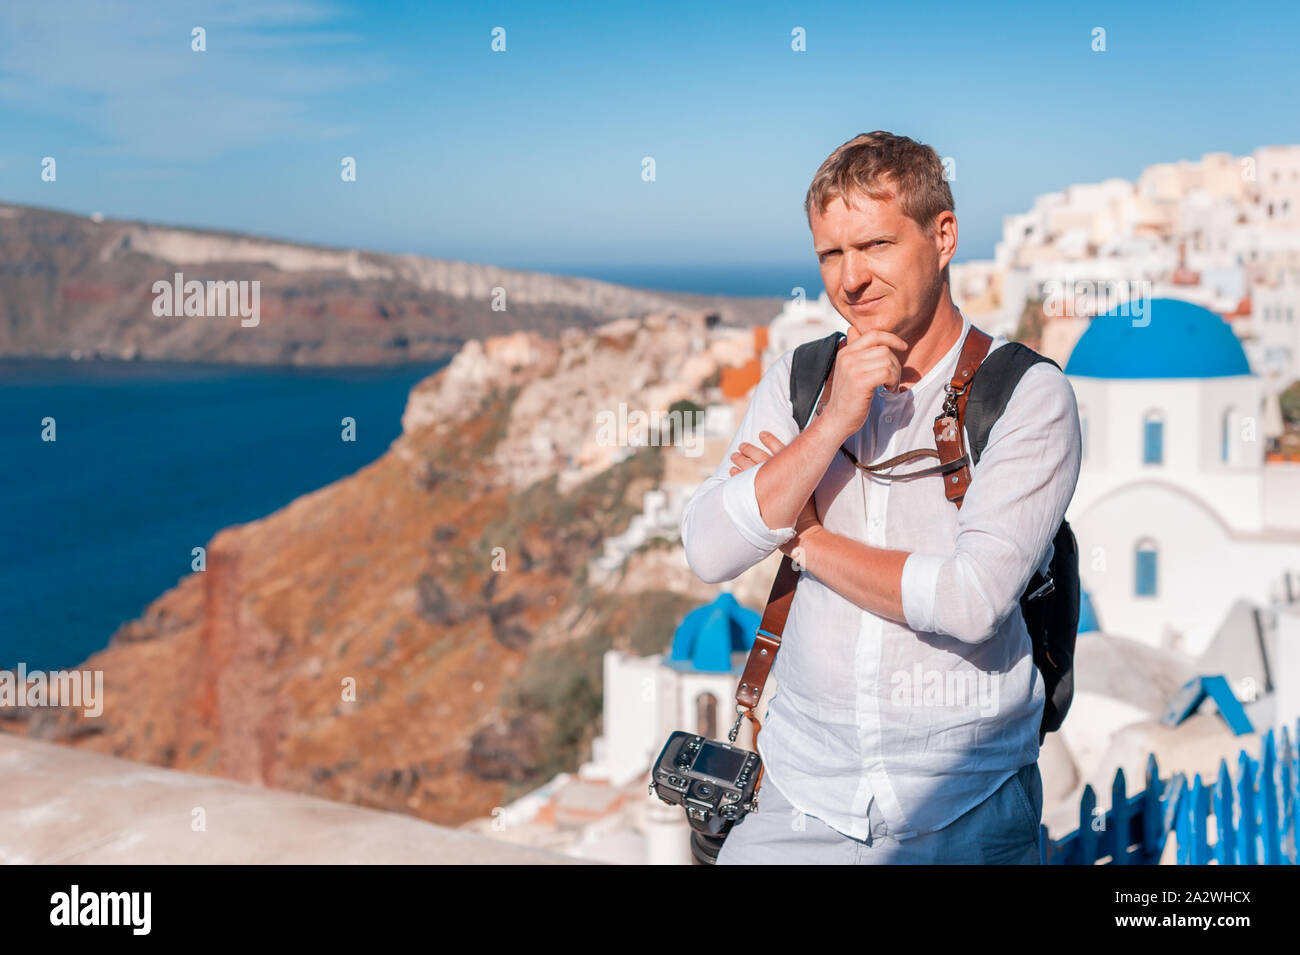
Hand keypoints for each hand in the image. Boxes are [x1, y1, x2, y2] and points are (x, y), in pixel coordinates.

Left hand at [727, 431, 821, 552]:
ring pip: (750, 469)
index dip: (770, 440)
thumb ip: (799, 477)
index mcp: (794, 473)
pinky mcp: (759, 500)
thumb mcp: (808, 489)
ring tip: (733, 456)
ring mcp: (769, 489)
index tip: (761, 433)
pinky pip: (743, 484)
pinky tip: (731, 472)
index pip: (780, 450)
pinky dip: (736, 476)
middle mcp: (780, 478)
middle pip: (761, 458)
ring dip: (740, 461)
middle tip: (741, 446)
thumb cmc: (808, 514)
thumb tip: (794, 466)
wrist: (805, 533)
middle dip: (750, 450)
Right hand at [820, 324, 908, 440]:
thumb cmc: (847, 396)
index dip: (891, 338)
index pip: (873, 334)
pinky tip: (888, 390)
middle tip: (892, 379)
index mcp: (846, 352)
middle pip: (884, 349)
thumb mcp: (848, 369)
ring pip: (888, 361)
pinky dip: (893, 382)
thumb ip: (854, 350)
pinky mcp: (860, 382)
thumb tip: (853, 329)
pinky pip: (886, 373)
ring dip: (895, 375)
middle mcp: (848, 357)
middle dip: (895, 364)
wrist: (837, 419)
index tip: (902, 346)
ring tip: (890, 386)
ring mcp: (853, 369)